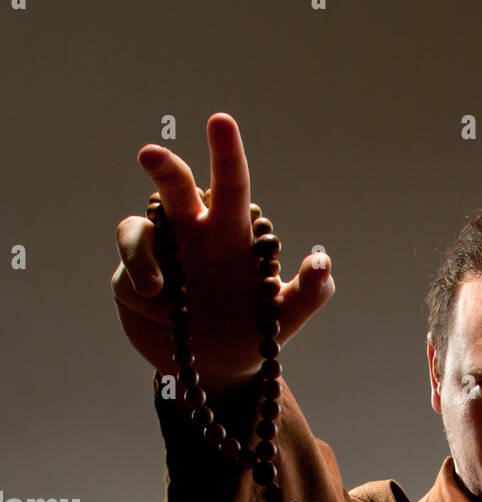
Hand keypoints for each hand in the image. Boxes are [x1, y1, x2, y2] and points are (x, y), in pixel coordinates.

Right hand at [111, 111, 334, 393]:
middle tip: (151, 154)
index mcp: (229, 230)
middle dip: (163, 167)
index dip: (226, 152)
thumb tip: (322, 263)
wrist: (217, 369)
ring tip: (157, 292)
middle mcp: (190, 231)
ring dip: (142, 255)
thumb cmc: (252, 329)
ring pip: (137, 230)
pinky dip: (142, 284)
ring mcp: (157, 253)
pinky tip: (157, 303)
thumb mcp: (286, 316)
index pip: (229, 182)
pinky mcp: (129, 280)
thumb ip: (310, 292)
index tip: (220, 122)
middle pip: (174, 186)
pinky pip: (130, 274)